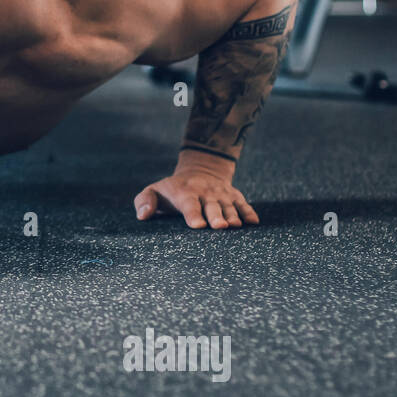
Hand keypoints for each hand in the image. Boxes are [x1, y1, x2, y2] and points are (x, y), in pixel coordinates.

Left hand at [133, 149, 259, 229]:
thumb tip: (142, 216)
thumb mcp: (154, 191)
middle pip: (212, 206)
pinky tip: (254, 222)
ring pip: (229, 206)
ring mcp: (222, 195)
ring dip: (233, 216)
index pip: (189, 205)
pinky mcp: (235, 196)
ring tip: (235, 226)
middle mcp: (205, 193)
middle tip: (220, 227)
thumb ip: (144, 201)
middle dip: (216, 216)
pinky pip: (244, 205)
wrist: (201, 169)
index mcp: (185, 193)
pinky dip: (249, 213)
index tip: (198, 225)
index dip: (194, 215)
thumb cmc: (172, 189)